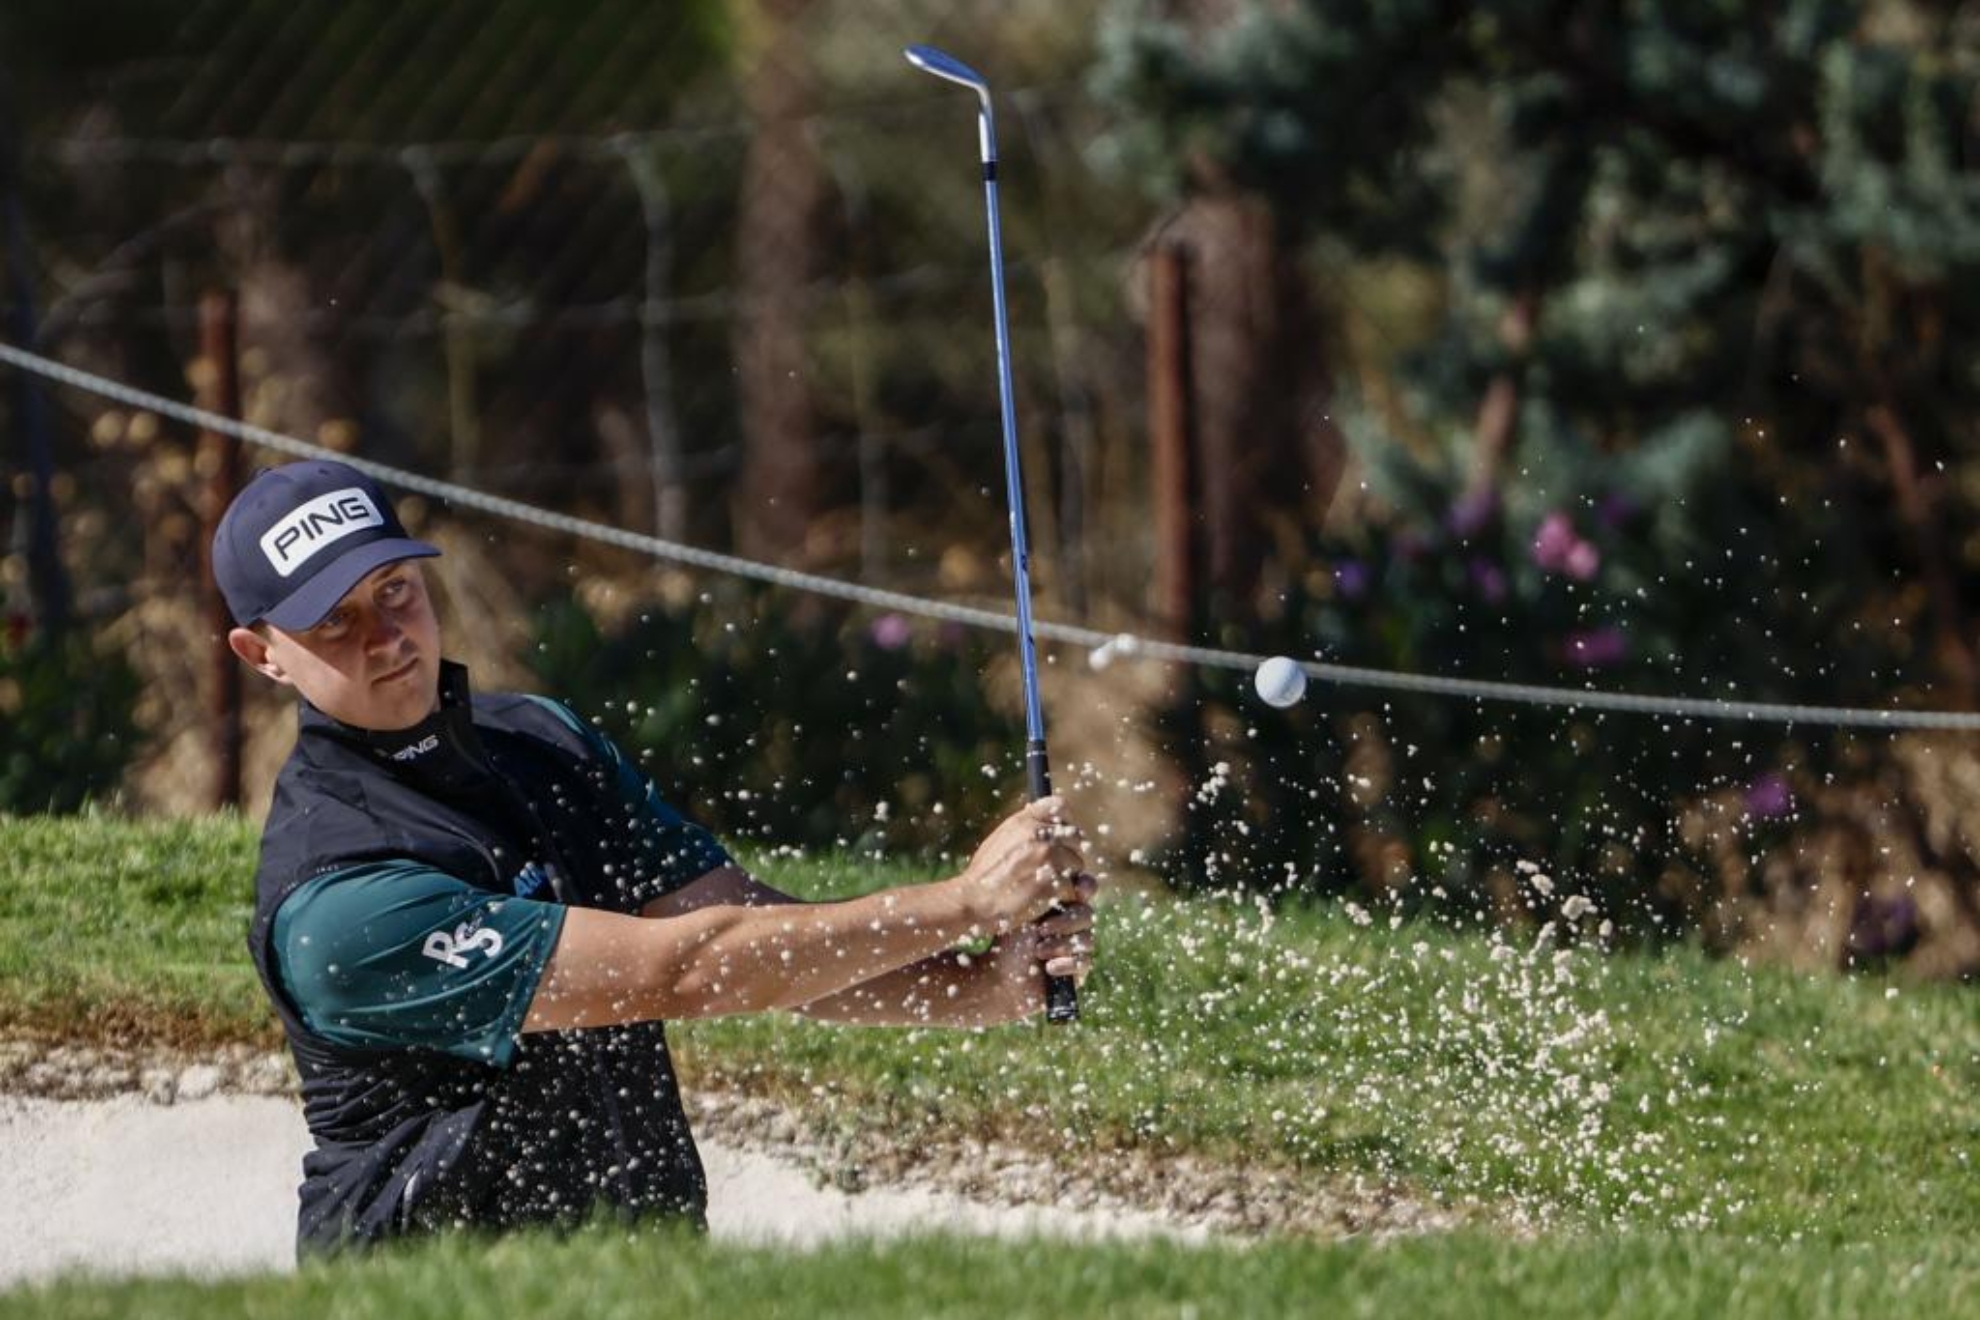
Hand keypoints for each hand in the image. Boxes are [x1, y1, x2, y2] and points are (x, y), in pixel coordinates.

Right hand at [952, 796, 1086, 934]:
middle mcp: (1038, 833)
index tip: (1064, 833)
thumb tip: (1049, 827)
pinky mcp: (1056, 879)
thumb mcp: (999, 840)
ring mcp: (1049, 856)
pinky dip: (1063, 896)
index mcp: (1023, 821)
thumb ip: (1024, 830)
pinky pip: (1072, 887)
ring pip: (1077, 864)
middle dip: (1069, 853)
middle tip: (1056, 869)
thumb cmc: (984, 877)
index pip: (1059, 805)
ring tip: (1042, 888)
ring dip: (1067, 877)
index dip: (1065, 820)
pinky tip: (1043, 901)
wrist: (974, 902)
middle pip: (1075, 837)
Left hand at [985, 872, 1097, 996]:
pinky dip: (1066, 964)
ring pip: (1087, 940)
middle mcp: (1072, 923)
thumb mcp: (1024, 913)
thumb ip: (1045, 895)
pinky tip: (1049, 967)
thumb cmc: (1007, 942)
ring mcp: (1077, 946)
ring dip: (1062, 945)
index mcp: (1061, 903)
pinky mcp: (1077, 968)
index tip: (1078, 890)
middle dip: (1066, 922)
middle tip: (1042, 929)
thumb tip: (1064, 877)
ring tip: (1039, 951)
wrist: (1000, 977)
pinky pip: (1084, 962)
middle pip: (1087, 914)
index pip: (1085, 888)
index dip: (1085, 887)